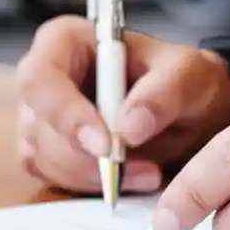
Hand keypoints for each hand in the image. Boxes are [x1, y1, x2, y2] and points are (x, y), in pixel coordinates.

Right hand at [16, 16, 229, 194]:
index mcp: (65, 42)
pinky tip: (130, 178)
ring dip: (95, 176)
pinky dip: (93, 187)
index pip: (40, 77)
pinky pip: (55, 179)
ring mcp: (41, 120)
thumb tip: (128, 128)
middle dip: (88, 158)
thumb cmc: (182, 80)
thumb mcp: (190, 75)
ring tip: (147, 172)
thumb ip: (164, 94)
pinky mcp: (48, 153)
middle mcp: (43, 80)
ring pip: (45, 159)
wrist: (191, 112)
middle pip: (39, 127)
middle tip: (144, 169)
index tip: (106, 145)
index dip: (65, 114)